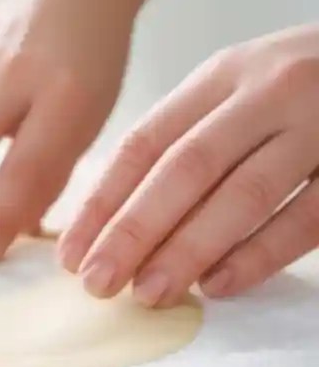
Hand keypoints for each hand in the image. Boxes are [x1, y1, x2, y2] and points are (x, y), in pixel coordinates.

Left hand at [60, 23, 318, 305]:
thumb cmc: (305, 88)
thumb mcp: (242, 90)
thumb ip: (188, 139)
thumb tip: (112, 218)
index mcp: (223, 75)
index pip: (146, 142)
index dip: (103, 201)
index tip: (71, 252)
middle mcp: (269, 92)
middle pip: (186, 168)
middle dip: (134, 230)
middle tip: (98, 282)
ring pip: (244, 194)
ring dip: (190, 249)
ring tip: (149, 291)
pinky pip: (308, 214)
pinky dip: (261, 253)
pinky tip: (221, 284)